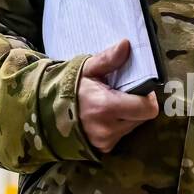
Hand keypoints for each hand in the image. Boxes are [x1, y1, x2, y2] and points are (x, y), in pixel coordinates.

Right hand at [78, 39, 158, 153]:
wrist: (45, 111)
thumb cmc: (69, 87)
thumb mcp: (87, 69)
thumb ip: (108, 59)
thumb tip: (126, 44)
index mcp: (105, 107)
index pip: (147, 108)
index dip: (147, 97)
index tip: (137, 87)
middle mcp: (107, 129)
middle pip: (141, 117)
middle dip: (136, 105)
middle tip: (120, 94)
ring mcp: (105, 141)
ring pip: (132, 126)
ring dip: (128, 115)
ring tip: (110, 105)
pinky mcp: (103, 148)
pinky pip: (121, 134)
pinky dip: (118, 125)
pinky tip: (104, 117)